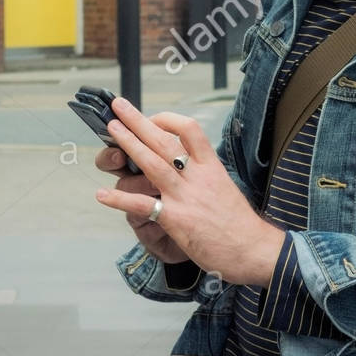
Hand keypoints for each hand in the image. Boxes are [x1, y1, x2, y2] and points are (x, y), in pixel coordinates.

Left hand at [94, 100, 285, 287]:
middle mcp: (198, 177)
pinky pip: (144, 205)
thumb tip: (189, 167)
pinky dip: (120, 200)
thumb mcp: (225, 188)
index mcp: (211, 167)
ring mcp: (186, 197)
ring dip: (128, 145)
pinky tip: (102, 195)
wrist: (254, 249)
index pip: (190, 130)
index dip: (168, 120)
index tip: (152, 119)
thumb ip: (205, 176)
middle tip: (119, 106)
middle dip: (138, 121)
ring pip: (152, 164)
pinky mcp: (176, 220)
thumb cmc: (240, 223)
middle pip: (164, 140)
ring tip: (111, 130)